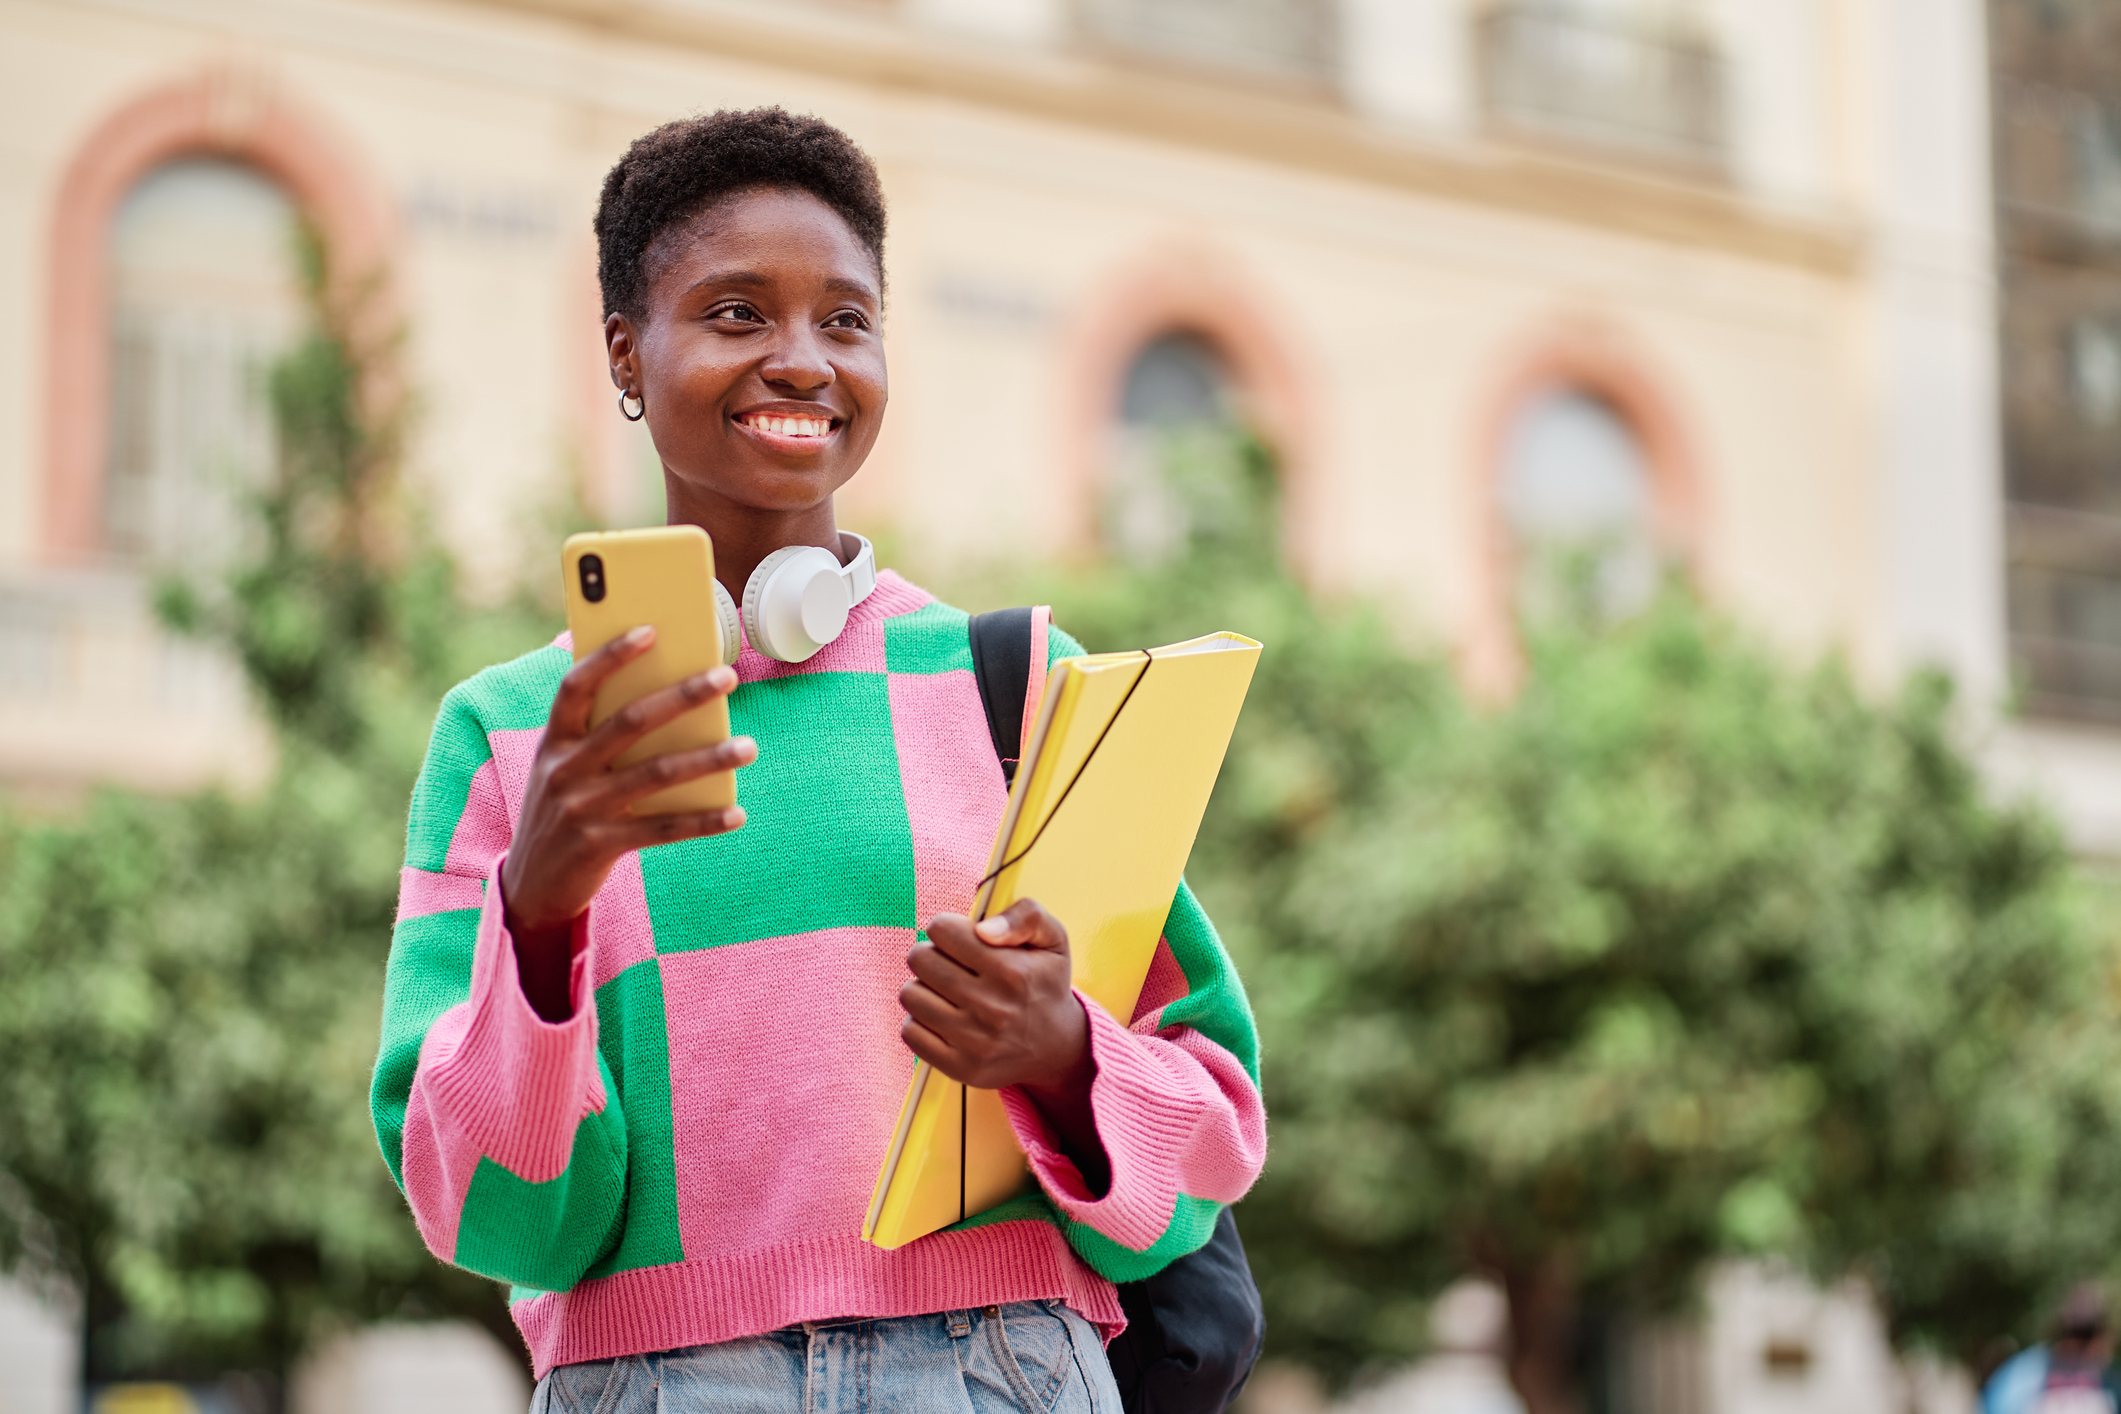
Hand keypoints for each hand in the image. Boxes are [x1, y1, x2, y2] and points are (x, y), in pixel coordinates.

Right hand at [501, 627, 755, 1017]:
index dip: (610, 655)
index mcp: (553, 741)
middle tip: (727, 677)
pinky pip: (661, 830)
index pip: (576, 686)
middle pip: (629, 723)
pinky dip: (702, 821)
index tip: (651, 630)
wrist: (530, 886)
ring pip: (655, 774)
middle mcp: (563, 770)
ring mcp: (581, 809)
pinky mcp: (600, 846)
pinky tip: (736, 813)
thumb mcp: (565, 766)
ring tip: (748, 746)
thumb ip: (600, 734)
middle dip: (682, 695)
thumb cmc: (562, 808)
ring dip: (707, 758)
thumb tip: (666, 692)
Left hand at [901, 899, 1108, 1192]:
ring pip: (911, 995)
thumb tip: (982, 928)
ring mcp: (975, 1042)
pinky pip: (910, 1033)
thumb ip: (1026, 916)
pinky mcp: (960, 1067)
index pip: (942, 930)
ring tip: (945, 990)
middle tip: (950, 964)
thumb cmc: (1044, 984)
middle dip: (930, 954)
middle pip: (920, 959)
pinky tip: (942, 1016)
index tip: (959, 938)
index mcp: (1013, 972)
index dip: (946, 927)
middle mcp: (994, 1009)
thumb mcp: (1053, 939)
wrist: (1056, 1048)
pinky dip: (920, 1020)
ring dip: (923, 987)